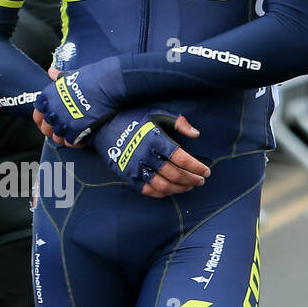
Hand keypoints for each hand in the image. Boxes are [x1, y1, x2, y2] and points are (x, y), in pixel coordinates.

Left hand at [33, 57, 125, 144]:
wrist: (106, 84)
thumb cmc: (90, 77)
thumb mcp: (69, 75)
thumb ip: (58, 76)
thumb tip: (51, 72)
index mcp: (47, 96)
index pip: (37, 114)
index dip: (44, 119)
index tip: (51, 120)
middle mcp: (51, 109)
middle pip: (45, 128)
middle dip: (53, 130)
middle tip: (63, 129)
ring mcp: (62, 120)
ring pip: (57, 137)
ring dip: (64, 136)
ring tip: (72, 134)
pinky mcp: (75, 130)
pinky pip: (70, 142)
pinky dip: (75, 141)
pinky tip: (81, 138)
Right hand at [87, 110, 207, 196]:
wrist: (101, 125)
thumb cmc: (131, 117)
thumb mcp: (154, 113)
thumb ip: (177, 122)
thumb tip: (196, 134)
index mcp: (154, 139)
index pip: (181, 158)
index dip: (197, 167)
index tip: (206, 171)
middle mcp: (145, 155)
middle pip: (175, 174)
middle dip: (192, 179)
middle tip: (201, 180)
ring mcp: (134, 167)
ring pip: (163, 185)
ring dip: (180, 188)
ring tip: (189, 186)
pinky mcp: (126, 175)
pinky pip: (147, 190)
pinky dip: (162, 193)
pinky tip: (171, 189)